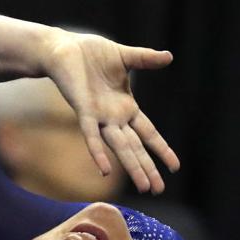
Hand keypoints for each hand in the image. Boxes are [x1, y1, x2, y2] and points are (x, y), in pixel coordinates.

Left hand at [43, 30, 180, 193]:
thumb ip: (146, 60)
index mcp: (126, 107)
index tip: (175, 167)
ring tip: (144, 188)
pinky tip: (105, 171)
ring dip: (132, 167)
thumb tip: (169, 57)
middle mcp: (114, 118)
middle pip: (136, 148)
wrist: (63, 49)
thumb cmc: (91, 54)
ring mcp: (100, 117)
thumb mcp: (125, 57)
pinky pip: (92, 136)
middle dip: (148, 169)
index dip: (161, 149)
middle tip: (159, 190)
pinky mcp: (84, 111)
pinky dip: (99, 153)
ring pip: (120, 147)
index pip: (149, 133)